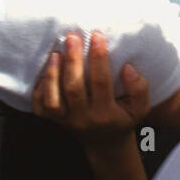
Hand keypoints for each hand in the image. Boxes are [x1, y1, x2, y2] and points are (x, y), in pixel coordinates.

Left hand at [32, 31, 150, 141]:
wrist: (105, 144)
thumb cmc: (123, 118)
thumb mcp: (140, 108)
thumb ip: (140, 88)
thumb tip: (127, 67)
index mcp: (106, 114)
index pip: (101, 82)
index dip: (99, 57)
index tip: (98, 35)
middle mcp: (83, 119)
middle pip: (74, 88)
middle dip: (73, 61)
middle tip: (72, 37)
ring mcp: (65, 121)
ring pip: (52, 100)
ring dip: (52, 74)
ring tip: (56, 52)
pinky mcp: (53, 121)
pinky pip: (40, 107)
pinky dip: (39, 88)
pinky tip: (45, 70)